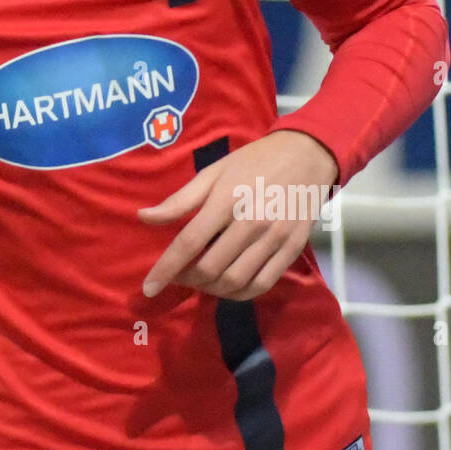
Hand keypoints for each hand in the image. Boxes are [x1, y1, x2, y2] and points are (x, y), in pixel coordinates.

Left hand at [139, 130, 339, 301]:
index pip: (190, 242)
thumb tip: (144, 218)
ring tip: (201, 282)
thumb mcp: (213, 172)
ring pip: (236, 281)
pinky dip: (239, 294)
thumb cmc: (253, 162)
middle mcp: (251, 222)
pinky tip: (227, 287)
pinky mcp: (293, 249)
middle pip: (211, 267)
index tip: (149, 287)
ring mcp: (275, 238)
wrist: (306, 156)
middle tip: (179, 276)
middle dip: (188, 280)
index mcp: (227, 199)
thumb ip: (180, 200)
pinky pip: (262, 284)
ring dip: (211, 290)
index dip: (166, 268)